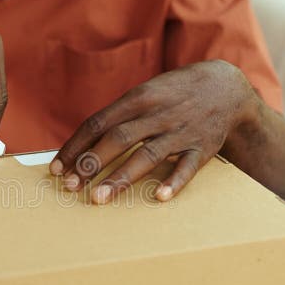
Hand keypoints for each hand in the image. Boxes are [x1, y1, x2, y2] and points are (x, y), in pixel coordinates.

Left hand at [50, 60, 259, 203]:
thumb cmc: (173, 94)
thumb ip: (117, 117)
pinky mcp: (202, 147)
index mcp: (138, 98)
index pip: (98, 123)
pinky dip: (174, 181)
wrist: (226, 86)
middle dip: (91, 163)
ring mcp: (180, 131)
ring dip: (121, 177)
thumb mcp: (144, 94)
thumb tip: (82, 145)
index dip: (76, 146)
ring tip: (99, 197)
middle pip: (118, 139)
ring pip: (147, 155)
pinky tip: (159, 197)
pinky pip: (187, 166)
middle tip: (71, 186)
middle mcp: (157, 114)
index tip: (57, 168)